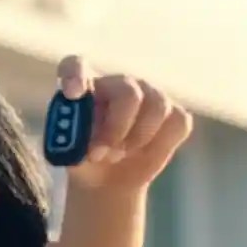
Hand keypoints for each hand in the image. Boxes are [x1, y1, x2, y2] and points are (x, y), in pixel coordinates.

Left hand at [57, 55, 193, 191]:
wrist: (106, 181)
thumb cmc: (82, 161)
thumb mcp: (67, 158)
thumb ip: (67, 145)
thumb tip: (81, 142)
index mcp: (82, 88)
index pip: (74, 65)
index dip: (75, 75)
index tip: (73, 94)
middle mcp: (116, 84)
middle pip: (129, 92)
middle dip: (117, 127)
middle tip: (100, 154)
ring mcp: (146, 95)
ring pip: (158, 106)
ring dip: (138, 138)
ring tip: (116, 155)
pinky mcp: (172, 114)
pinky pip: (179, 121)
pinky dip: (161, 144)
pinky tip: (141, 152)